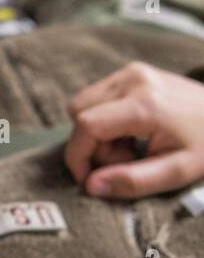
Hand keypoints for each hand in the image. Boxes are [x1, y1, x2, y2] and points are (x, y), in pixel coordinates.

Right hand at [65, 63, 203, 199]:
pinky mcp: (131, 71)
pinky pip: (95, 97)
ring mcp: (131, 71)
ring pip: (82, 104)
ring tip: (129, 146)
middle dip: (91, 144)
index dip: (78, 156)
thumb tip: (90, 186)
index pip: (86, 125)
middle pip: (79, 113)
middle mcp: (133, 80)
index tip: (89, 179)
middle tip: (126, 161)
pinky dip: (103, 118)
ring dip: (95, 132)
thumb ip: (135, 181)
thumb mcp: (179, 171)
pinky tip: (130, 131)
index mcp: (145, 104)